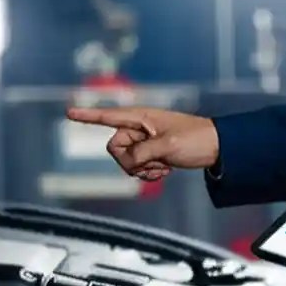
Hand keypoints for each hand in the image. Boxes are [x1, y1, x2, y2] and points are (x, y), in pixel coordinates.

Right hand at [65, 106, 218, 180]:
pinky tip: (164, 173)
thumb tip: (128, 161)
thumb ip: (143, 152)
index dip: (88, 116)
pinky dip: (147, 174)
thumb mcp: (168, 145)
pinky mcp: (152, 154)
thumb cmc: (196, 139)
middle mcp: (140, 127)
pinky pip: (137, 168)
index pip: (109, 116)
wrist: (217, 148)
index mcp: (142, 117)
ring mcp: (145, 142)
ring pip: (125, 161)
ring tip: (163, 166)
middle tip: (155, 162)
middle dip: (131, 160)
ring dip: (142, 169)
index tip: (68, 112)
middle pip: (115, 148)